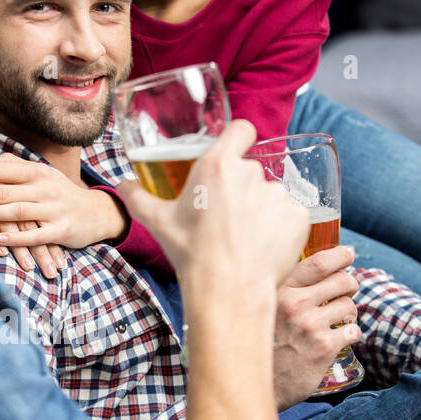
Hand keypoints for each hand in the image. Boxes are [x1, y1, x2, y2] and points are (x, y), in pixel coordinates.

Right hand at [0, 140, 66, 279]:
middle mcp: (9, 190)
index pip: (41, 218)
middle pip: (31, 224)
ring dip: (22, 249)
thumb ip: (14, 203)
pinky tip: (2, 253)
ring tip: (31, 269)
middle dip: (44, 250)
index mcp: (19, 186)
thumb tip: (31, 228)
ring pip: (11, 225)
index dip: (52, 240)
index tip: (62, 262)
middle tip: (53, 272)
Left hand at [0, 155, 126, 250]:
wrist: (96, 213)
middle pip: (3, 190)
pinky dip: (16, 237)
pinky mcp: (61, 230)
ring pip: (16, 211)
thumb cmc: (60, 194)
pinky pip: (36, 234)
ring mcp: (53, 209)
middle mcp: (44, 188)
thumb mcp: (41, 175)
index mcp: (36, 172)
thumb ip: (14, 166)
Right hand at [118, 120, 309, 296]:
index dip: (238, 138)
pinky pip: (289, 216)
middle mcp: (252, 173)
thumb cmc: (192, 254)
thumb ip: (137, 197)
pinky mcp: (299, 216)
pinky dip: (280, 228)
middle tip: (225, 217)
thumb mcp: (158, 222)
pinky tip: (263, 247)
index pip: (241, 129)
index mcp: (218, 165)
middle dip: (241, 189)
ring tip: (244, 238)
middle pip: (250, 170)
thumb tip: (122, 185)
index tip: (233, 153)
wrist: (228, 291)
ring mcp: (279, 194)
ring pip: (270, 195)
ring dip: (260, 210)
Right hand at [273, 247, 361, 407]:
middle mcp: (295, 304)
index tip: (348, 255)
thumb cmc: (264, 345)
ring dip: (348, 313)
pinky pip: (353, 330)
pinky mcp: (324, 346)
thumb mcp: (266, 310)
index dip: (340, 256)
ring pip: (349, 305)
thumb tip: (318, 270)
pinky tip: (338, 339)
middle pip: (342, 280)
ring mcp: (310, 325)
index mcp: (280, 291)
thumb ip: (286, 290)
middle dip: (351, 285)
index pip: (319, 262)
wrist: (260, 383)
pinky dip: (350, 334)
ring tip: (337, 321)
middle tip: (348, 291)